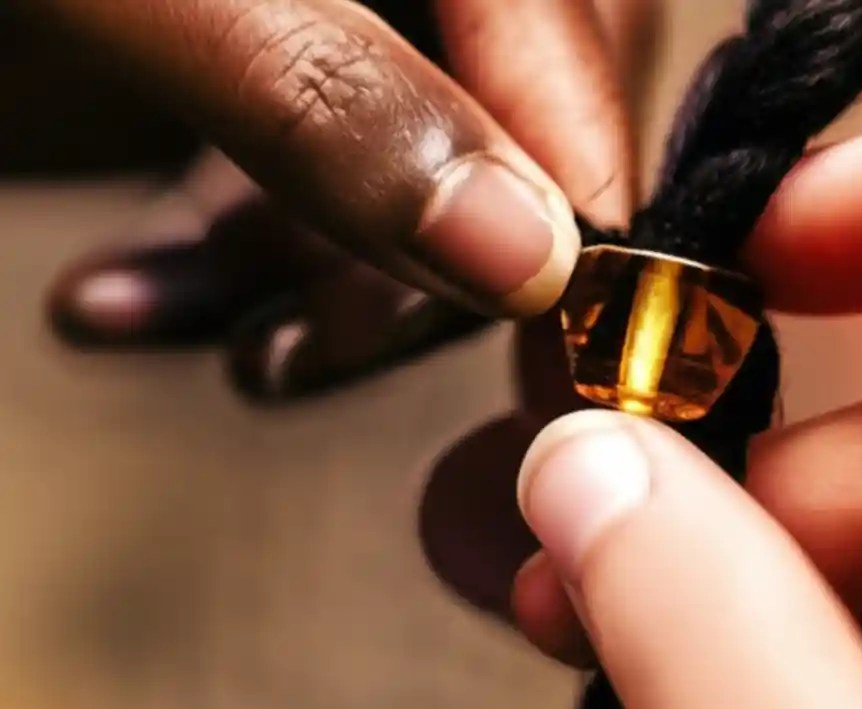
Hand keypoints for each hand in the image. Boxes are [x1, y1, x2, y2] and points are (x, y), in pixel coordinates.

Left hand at [38, 0, 653, 398]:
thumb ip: (328, 95)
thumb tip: (530, 257)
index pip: (572, 19)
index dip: (580, 172)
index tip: (570, 327)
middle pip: (503, 118)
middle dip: (415, 261)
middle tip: (310, 355)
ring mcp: (331, 24)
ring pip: (398, 182)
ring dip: (297, 288)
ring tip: (188, 347)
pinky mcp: (256, 84)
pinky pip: (293, 197)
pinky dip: (218, 279)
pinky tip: (114, 310)